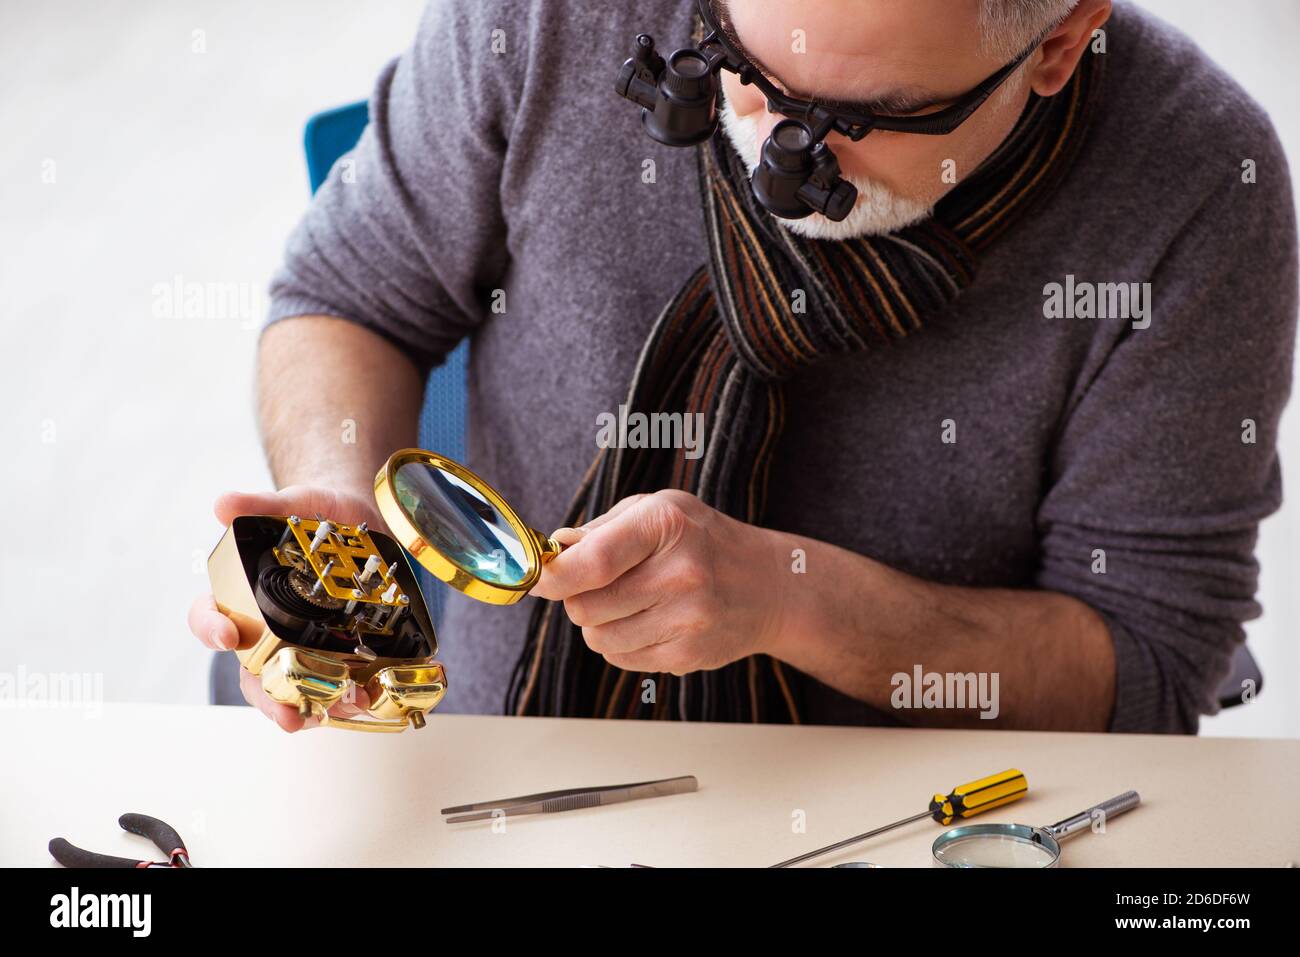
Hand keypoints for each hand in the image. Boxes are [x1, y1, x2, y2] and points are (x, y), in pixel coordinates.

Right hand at [187, 485, 385, 731]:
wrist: (361, 516)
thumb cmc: (314, 513)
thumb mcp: (292, 503)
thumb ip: (261, 504)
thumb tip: (224, 505)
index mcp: (242, 595)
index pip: (210, 617)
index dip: (210, 628)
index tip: (225, 636)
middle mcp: (267, 628)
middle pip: (254, 674)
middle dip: (268, 700)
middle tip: (288, 716)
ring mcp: (304, 642)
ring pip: (296, 688)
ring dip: (315, 706)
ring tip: (336, 711)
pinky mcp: (341, 647)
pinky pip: (337, 681)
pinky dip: (348, 695)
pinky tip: (365, 699)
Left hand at [529, 490, 789, 675]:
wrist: (770, 586)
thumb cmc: (704, 541)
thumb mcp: (659, 511)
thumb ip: (601, 529)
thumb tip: (553, 550)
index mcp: (667, 524)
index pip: (594, 561)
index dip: (553, 576)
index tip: (538, 580)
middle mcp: (681, 572)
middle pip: (585, 606)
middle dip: (577, 598)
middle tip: (598, 586)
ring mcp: (688, 618)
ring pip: (598, 638)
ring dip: (599, 624)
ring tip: (630, 604)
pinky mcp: (689, 654)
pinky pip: (622, 659)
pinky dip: (622, 644)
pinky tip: (650, 622)